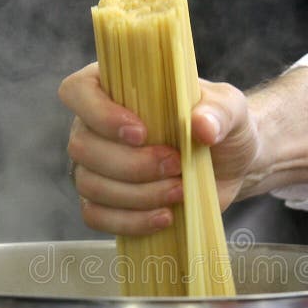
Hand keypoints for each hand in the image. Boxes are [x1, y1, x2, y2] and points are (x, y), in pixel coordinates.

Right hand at [58, 63, 307, 235]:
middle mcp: (93, 125)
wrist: (230, 164)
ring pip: (90, 184)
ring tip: (179, 190)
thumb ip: (219, 111)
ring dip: (136, 194)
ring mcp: (94, 166)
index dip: (100, 114)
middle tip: (176, 165)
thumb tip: (201, 126)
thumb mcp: (230, 108)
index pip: (77, 91)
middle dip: (131, 164)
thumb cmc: (220, 124)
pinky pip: (96, 216)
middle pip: (83, 147)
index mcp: (112, 86)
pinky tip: (165, 217)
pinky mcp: (104, 202)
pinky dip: (130, 221)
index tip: (141, 132)